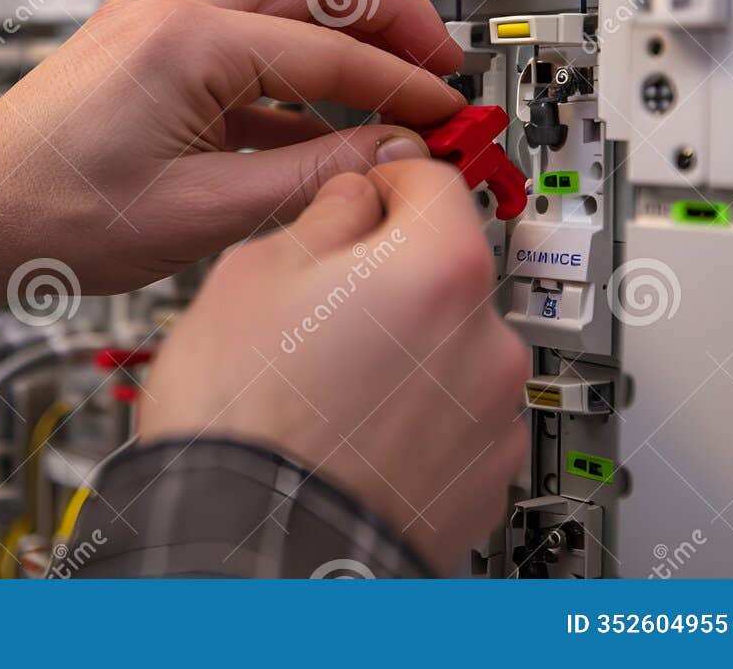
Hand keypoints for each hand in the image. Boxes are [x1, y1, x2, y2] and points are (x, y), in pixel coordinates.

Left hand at [0, 0, 466, 415]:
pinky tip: (321, 124)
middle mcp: (169, 9)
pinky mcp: (147, 51)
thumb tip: (390, 155)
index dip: (401, 85)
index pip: (328, 49)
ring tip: (394, 86)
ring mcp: (155, 22)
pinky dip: (294, 69)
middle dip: (388, 10)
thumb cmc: (51, 216)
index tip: (446, 112)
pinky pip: (243, 38)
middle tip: (439, 59)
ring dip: (343, 33)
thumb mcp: (200, 214)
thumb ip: (310, 178)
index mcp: (184, 39)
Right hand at [136, 162, 529, 570]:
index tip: (366, 191)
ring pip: (451, 349)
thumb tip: (352, 197)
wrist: (248, 554)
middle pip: (447, 269)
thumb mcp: (250, 275)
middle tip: (318, 308)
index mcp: (438, 268)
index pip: (433, 179)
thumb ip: (323, 215)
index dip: (385, 178)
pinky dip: (415, 417)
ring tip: (326, 385)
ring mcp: (492, 418)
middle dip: (391, 276)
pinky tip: (351, 431)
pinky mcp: (484, 481)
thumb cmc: (240, 423)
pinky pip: (454, 419)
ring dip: (406, 351)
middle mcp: (487, 341)